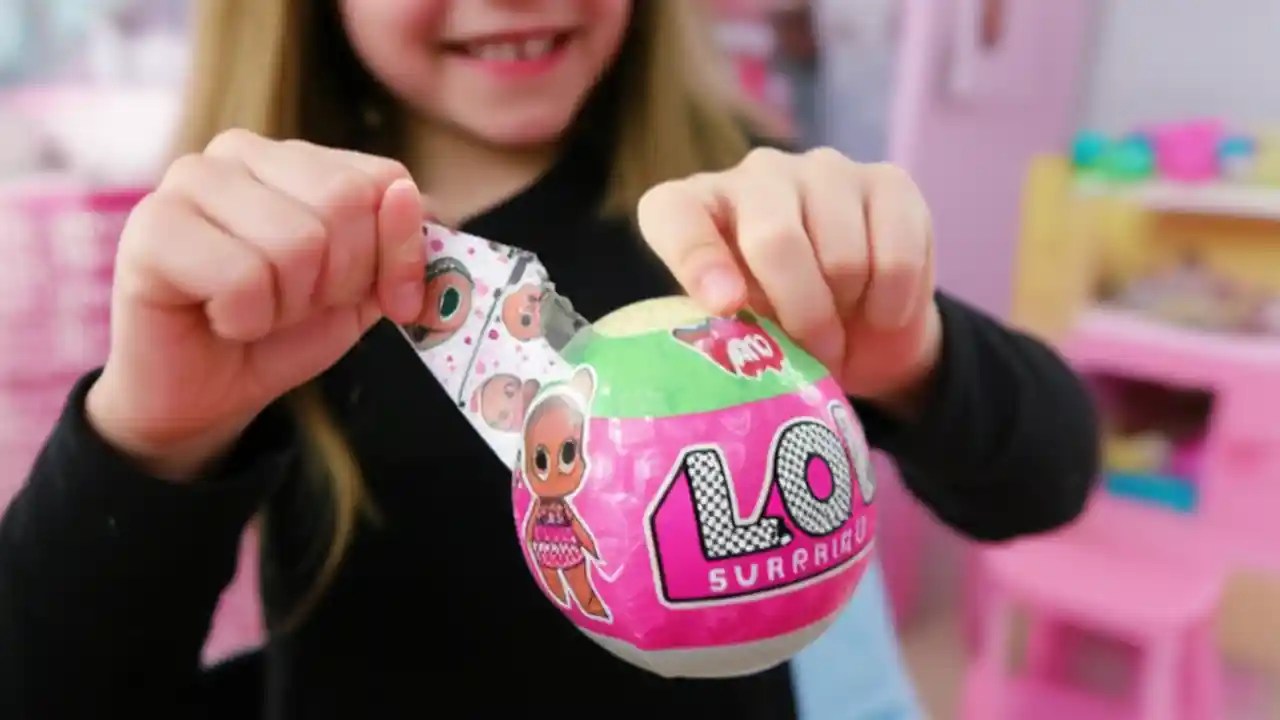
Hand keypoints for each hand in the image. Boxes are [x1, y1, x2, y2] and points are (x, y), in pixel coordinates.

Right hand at [87, 129, 427, 478]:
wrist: (206, 393)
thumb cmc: (283, 331)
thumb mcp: (368, 291)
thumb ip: (402, 246)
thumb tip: (412, 196)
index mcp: (297, 156)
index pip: (386, 179)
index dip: (400, 253)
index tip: (386, 300)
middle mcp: (238, 152)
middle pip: (344, 203)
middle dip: (340, 281)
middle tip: (299, 305)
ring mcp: (188, 181)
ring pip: (296, 242)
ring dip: (290, 305)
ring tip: (257, 311)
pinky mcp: (149, 229)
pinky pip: (242, 278)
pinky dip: (246, 319)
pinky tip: (220, 319)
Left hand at [637, 147, 941, 414]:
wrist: (856, 327)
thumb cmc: (777, 328)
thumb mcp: (738, 336)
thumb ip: (723, 327)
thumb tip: (735, 322)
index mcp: (695, 208)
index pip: (674, 215)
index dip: (698, 260)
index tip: (727, 307)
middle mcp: (755, 175)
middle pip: (774, 238)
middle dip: (801, 312)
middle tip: (815, 353)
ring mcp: (824, 170)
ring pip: (843, 254)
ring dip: (847, 311)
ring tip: (840, 326)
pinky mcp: (889, 181)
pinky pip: (897, 254)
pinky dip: (893, 302)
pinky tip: (881, 310)